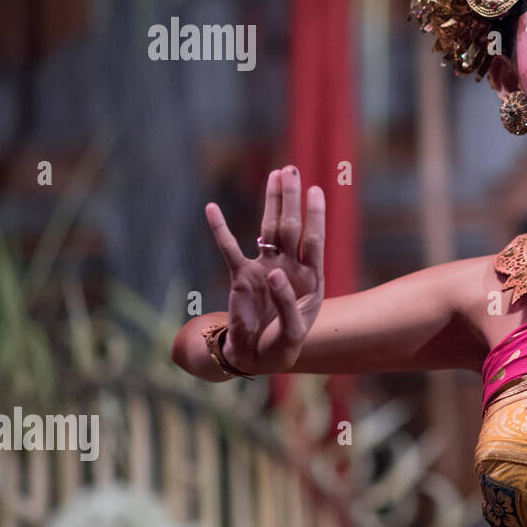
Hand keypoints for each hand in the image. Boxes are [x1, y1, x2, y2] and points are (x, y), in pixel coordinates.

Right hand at [204, 165, 324, 373]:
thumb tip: (274, 274)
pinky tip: (212, 208)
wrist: (257, 356)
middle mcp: (289, 267)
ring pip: (269, 228)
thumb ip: (287, 302)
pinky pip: (229, 249)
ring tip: (275, 174)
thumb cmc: (282, 344)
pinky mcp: (242, 276)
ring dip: (272, 202)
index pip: (313, 240)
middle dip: (291, 198)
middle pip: (291, 226)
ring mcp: (265, 268)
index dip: (314, 216)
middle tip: (290, 170)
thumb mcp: (293, 330)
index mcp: (310, 279)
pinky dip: (220, 229)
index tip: (315, 190)